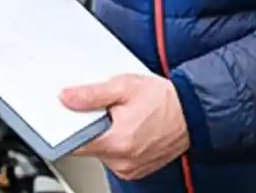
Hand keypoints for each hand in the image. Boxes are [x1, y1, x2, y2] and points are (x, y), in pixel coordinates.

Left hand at [59, 74, 189, 181]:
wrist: (193, 113)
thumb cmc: (164, 100)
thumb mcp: (124, 86)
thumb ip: (92, 94)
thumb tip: (67, 98)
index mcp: (117, 142)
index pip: (75, 144)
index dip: (65, 129)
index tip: (63, 118)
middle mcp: (123, 161)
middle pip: (88, 146)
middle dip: (90, 127)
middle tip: (104, 109)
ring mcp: (130, 168)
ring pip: (102, 152)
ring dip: (104, 135)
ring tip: (121, 117)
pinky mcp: (136, 169)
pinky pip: (115, 157)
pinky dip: (116, 143)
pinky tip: (128, 128)